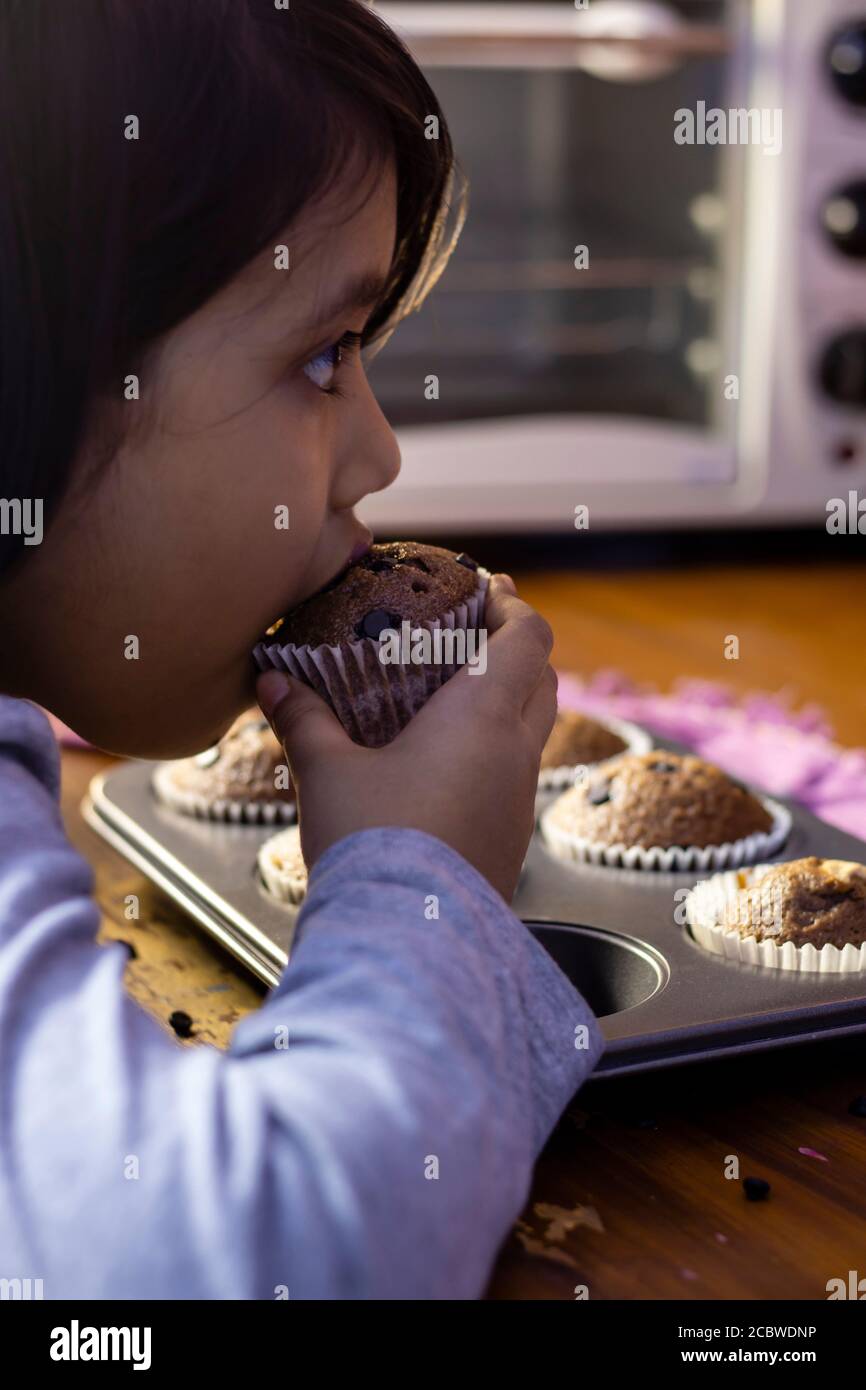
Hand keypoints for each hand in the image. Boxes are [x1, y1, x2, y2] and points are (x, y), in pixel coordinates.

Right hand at [256, 574, 556, 902]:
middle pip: (542, 681)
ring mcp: (519, 801)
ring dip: (508, 702)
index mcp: (483, 717)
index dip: (515, 607)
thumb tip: (271, 684)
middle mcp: (515, 754)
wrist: (407, 941)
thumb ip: (303, 720)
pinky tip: (446, 764)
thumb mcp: (326, 773)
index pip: (529, 639)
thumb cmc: (372, 844)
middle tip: (474, 634)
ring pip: (533, 732)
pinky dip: (495, 751)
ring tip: (455, 696)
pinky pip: (515, 776)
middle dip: (517, 649)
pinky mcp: (510, 840)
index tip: (491, 589)